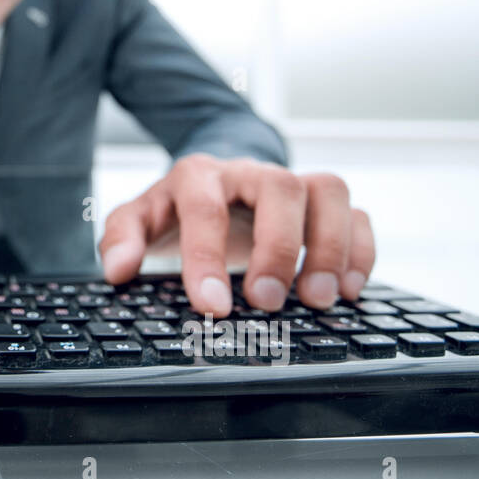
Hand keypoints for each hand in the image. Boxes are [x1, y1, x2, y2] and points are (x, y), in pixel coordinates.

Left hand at [97, 154, 374, 317]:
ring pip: (328, 190)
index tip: (212, 305)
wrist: (215, 179)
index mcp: (199, 175)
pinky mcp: (324, 202)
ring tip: (318, 300)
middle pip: (279, 188)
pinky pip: (357, 212)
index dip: (208, 256)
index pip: (205, 208)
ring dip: (330, 247)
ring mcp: (294, 182)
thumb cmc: (178, 207)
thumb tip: (117, 271)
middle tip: (268, 303)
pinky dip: (361, 250)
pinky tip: (350, 290)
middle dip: (278, 248)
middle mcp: (251, 172)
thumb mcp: (141, 218)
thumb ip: (122, 237)